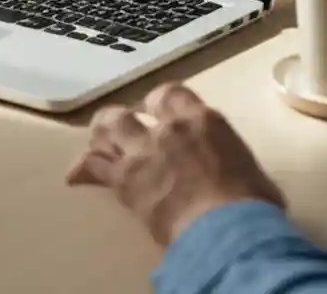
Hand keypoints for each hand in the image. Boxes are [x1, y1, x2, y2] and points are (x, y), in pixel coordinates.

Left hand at [66, 83, 284, 245]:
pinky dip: (83, 171)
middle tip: (125, 132)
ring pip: (106, 130)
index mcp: (202, 121)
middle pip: (131, 110)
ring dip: (100, 137)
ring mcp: (141, 154)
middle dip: (123, 118)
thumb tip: (231, 174)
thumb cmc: (251, 204)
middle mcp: (167, 130)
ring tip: (99, 147)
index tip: (157, 113)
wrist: (226, 231)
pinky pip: (94, 168)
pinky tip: (76, 177)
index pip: (170, 94)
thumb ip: (228, 160)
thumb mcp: (249, 170)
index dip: (158, 102)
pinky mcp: (124, 183)